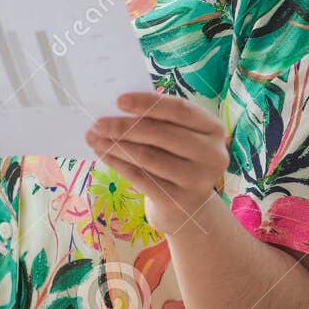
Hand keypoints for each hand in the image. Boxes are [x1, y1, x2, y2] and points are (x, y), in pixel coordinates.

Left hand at [86, 90, 228, 236]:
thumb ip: (158, 120)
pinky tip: (102, 153)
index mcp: (214, 128)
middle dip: (124, 127)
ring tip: (94, 137)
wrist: (188, 208)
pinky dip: (117, 163)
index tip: (119, 100)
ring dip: (115, 145)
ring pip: (148, 157)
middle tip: (97, 123)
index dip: (148, 103)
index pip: (180, 109)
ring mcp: (198, 181)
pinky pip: (140, 177)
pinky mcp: (179, 202)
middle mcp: (212, 154)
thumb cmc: (177, 158)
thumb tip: (116, 107)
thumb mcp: (178, 136)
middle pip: (161, 134)